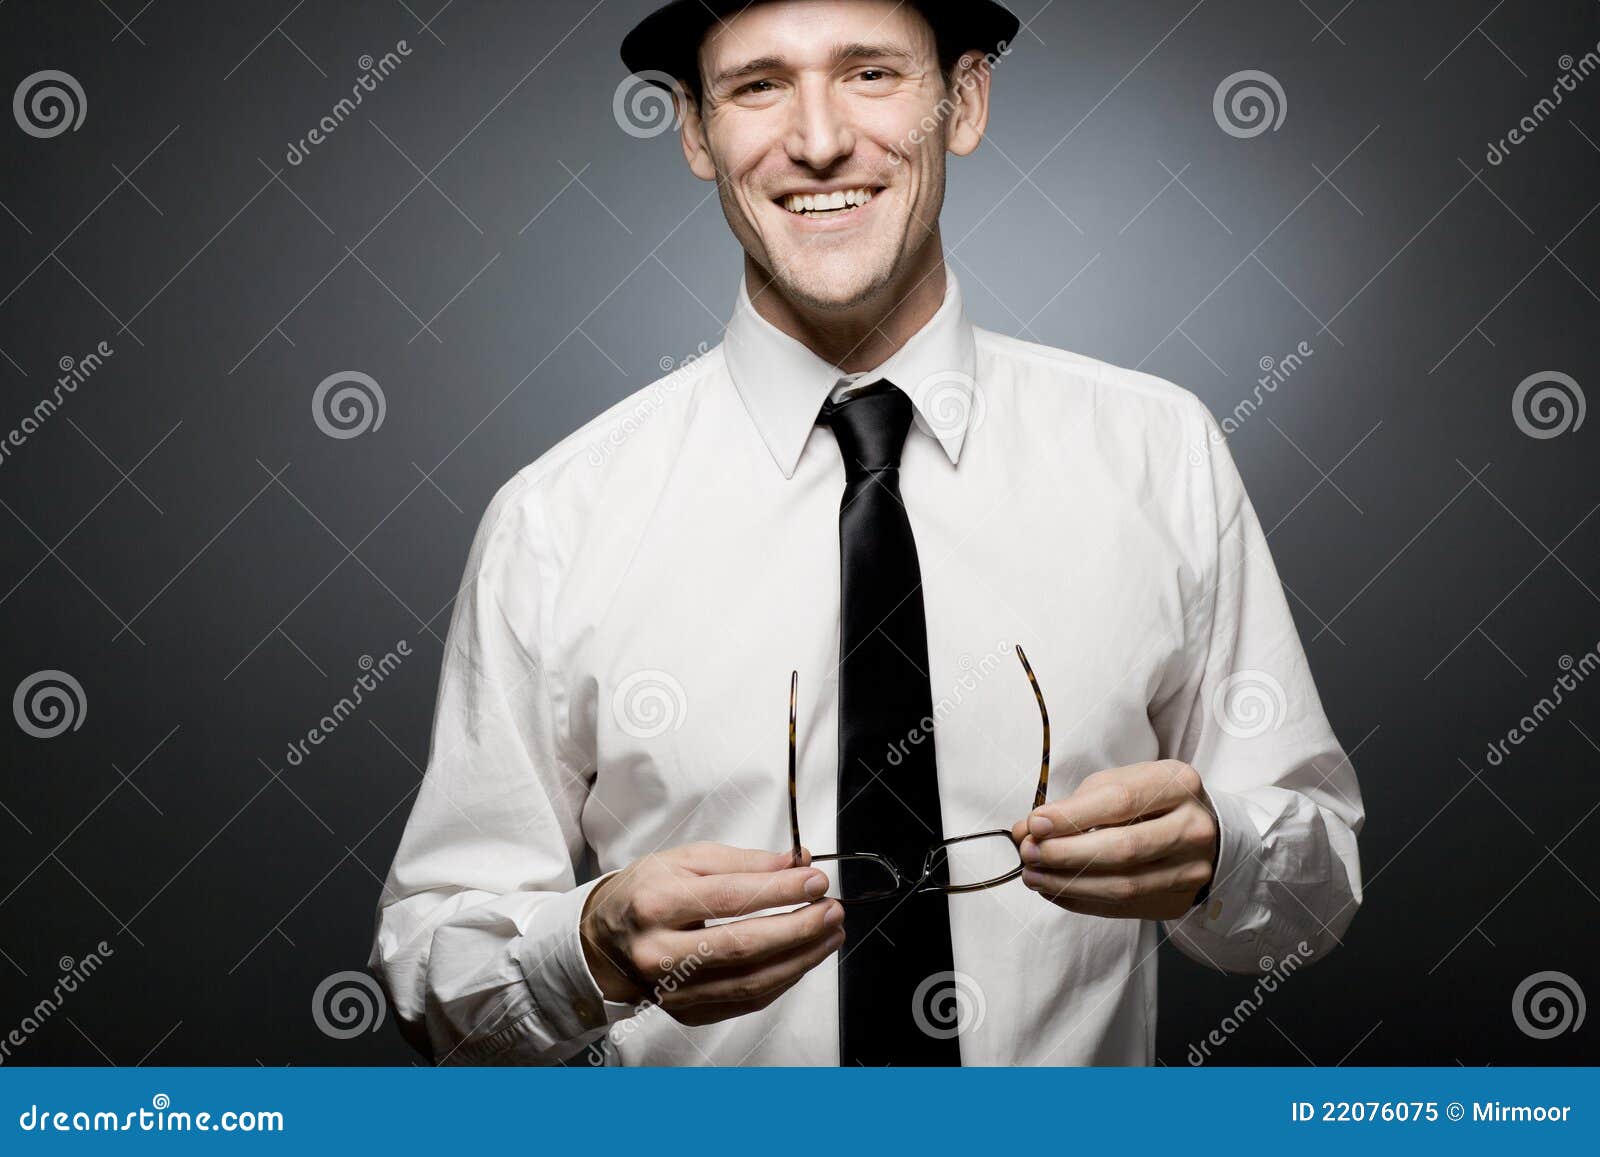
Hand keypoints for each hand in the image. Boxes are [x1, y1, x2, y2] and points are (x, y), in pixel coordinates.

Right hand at [579, 842, 844, 1026]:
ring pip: (751, 981)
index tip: (817, 879)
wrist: (600, 942)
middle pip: (745, 946)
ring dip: (800, 958)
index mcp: (656, 904)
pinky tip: (802, 959)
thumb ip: (743, 862)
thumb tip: (795, 864)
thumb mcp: (685, 861)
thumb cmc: (645, 893)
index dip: (781, 890)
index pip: (732, 899)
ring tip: (830, 934)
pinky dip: (781, 980)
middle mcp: (660, 953)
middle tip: (832, 910)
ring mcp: (673, 990)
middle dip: (799, 928)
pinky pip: (745, 1001)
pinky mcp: (686, 1012)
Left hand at [1010, 760, 1218, 919]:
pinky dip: (1081, 900)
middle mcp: (1192, 828)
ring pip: (1123, 885)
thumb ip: (1076, 804)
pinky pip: (1122, 907)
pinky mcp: (1178, 900)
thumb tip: (1028, 829)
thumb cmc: (1151, 801)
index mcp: (1178, 784)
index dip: (1072, 816)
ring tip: (1033, 876)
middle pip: (1123, 848)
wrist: (1203, 831)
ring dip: (1068, 883)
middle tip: (1029, 853)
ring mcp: (1191, 870)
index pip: (1121, 801)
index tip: (1034, 824)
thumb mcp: (1121, 783)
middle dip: (1066, 853)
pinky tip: (1054, 889)